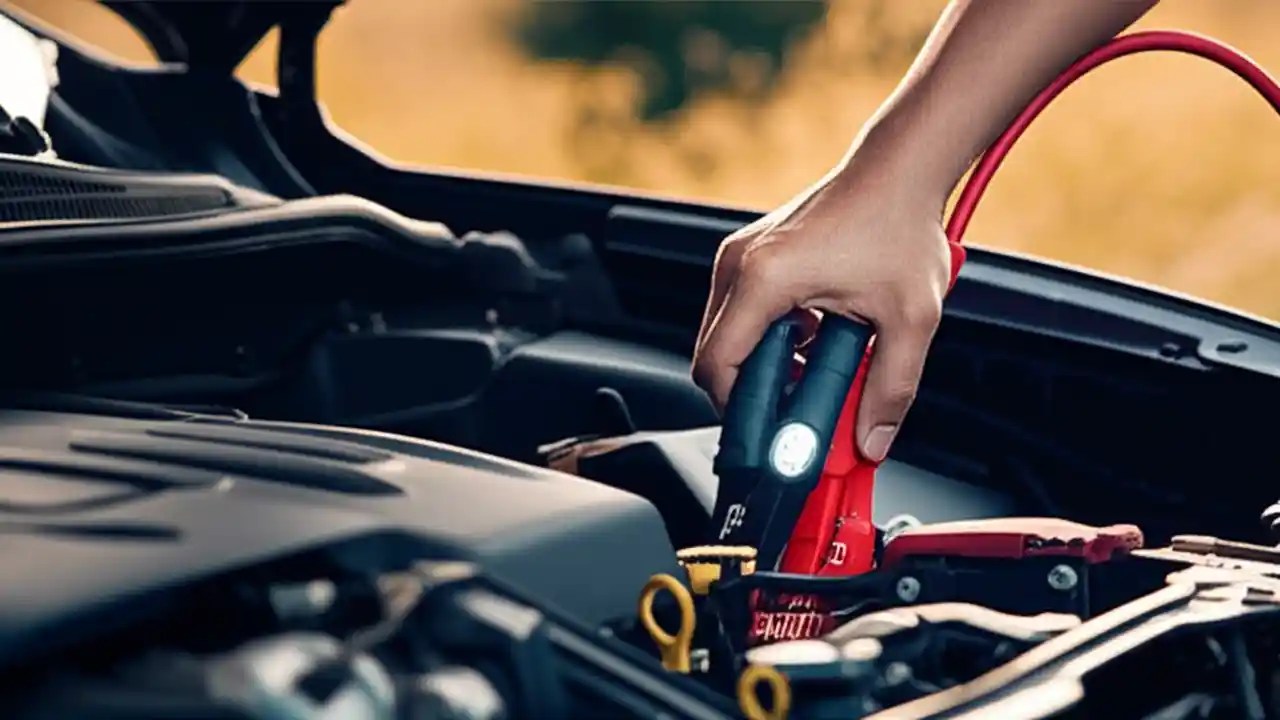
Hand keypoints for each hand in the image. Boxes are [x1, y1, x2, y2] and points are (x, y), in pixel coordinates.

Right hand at [692, 167, 951, 462]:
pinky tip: (811, 342)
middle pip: (715, 356)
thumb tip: (870, 439)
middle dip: (753, 393)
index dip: (739, 412)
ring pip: (726, 337)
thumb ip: (891, 388)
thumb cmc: (899, 223)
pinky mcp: (750, 255)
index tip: (770, 437)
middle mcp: (739, 263)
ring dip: (762, 366)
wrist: (900, 168)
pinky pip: (740, 314)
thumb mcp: (909, 319)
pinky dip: (768, 340)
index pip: (718, 367)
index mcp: (764, 278)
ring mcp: (740, 256)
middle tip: (795, 415)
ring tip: (812, 374)